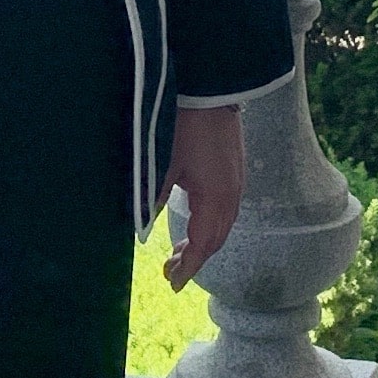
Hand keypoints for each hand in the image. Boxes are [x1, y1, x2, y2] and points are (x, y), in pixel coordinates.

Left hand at [162, 104, 243, 290]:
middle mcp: (230, 196)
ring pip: (220, 226)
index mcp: (214, 199)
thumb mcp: (164, 163)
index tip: (172, 285)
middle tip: (170, 272)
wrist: (212, 92)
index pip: (202, 245)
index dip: (188, 268)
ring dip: (201, 243)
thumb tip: (142, 225)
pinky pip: (224, 211)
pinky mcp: (234, 172)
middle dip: (193, 259)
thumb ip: (154, 196)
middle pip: (214, 239)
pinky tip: (194, 224)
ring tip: (178, 254)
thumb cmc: (186, 126)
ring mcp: (236, 184)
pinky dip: (209, 226)